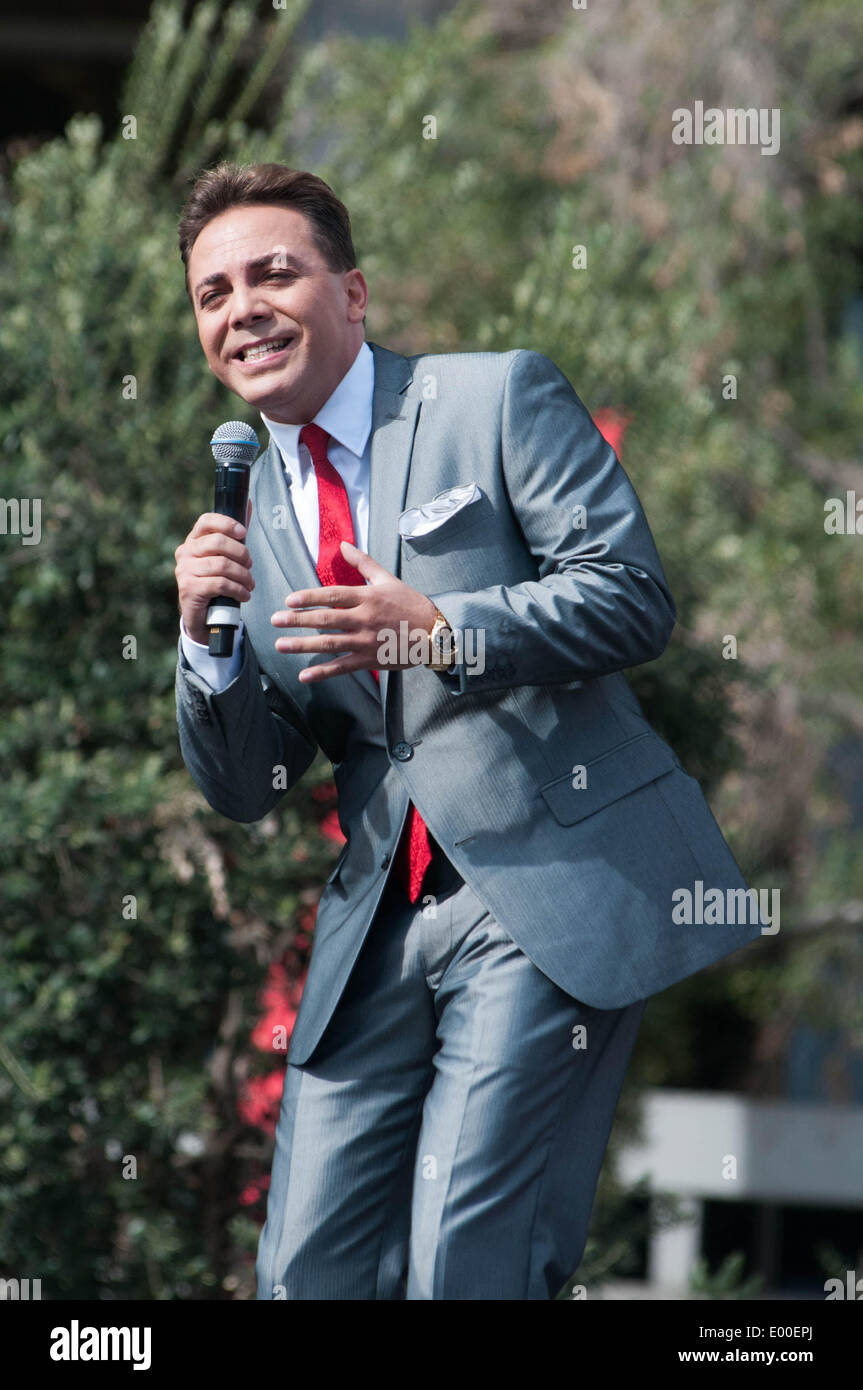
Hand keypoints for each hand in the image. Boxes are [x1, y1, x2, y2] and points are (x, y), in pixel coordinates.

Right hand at [174, 500, 253, 644]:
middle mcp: (185, 552)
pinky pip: (220, 584)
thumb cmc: (216, 582)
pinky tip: (243, 595)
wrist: (203, 616)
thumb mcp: (224, 557)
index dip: (227, 524)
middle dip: (242, 554)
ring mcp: (184, 571)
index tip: (243, 534)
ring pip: (222, 565)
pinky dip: (238, 590)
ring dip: (243, 576)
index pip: (206, 521)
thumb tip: (248, 504)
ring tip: (249, 585)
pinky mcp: (189, 588)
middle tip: (250, 567)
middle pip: (218, 543)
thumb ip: (235, 534)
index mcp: (193, 541)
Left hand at [270, 541, 437, 682]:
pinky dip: (323, 672)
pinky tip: (304, 675)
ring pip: (330, 643)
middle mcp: (365, 619)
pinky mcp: (370, 660)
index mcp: (367, 597)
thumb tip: (343, 544)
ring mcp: (366, 641)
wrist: (434, 632)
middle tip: (275, 620)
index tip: (290, 599)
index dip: (310, 597)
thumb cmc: (409, 603)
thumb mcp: (387, 578)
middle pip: (326, 619)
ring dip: (303, 645)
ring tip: (281, 645)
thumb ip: (362, 562)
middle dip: (298, 620)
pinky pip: (342, 667)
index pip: (333, 596)